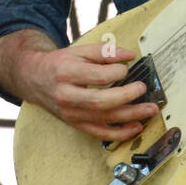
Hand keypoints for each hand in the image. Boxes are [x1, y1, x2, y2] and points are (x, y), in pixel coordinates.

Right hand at [1, 36, 158, 141]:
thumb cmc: (60, 64)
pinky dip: (120, 133)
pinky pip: (99, 133)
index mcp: (66, 73)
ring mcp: (71, 113)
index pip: (97, 76)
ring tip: (149, 110)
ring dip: (130, 116)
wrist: (35, 79)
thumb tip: (129, 56)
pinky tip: (136, 127)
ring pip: (103, 119)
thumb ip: (104, 52)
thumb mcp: (79, 51)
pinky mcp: (75, 124)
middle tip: (143, 89)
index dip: (116, 73)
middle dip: (127, 97)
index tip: (126, 69)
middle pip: (101, 102)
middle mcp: (67, 96)